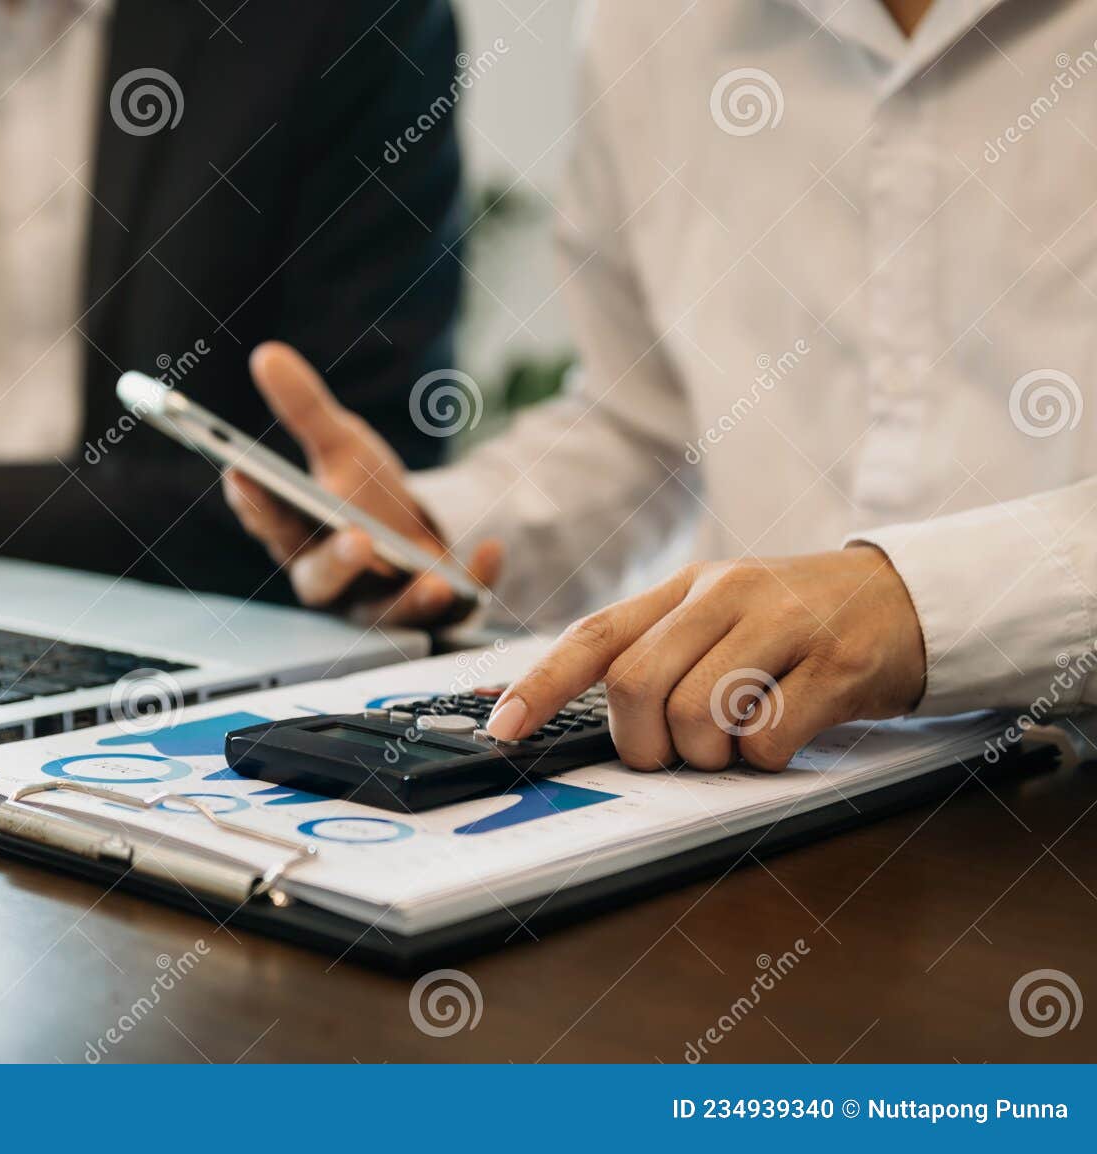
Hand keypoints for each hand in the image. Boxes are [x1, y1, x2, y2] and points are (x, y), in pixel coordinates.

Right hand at [222, 342, 500, 624]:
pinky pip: (455, 612)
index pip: (270, 524)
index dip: (255, 504)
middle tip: (354, 539)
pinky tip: (490, 550)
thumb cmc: (365, 496)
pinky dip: (475, 584)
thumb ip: (305, 409)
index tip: (241, 475)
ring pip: (390, 615)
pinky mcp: (433, 613)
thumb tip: (267, 353)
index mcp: (300, 539)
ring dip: (411, 600)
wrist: (417, 537)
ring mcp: (384, 603)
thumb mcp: (341, 447)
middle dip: (339, 564)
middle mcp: (335, 582)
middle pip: (323, 582)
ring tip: (434, 580)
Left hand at [484, 547, 927, 769]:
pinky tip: (787, 732)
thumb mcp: (720, 615)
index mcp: (685, 588)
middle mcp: (726, 595)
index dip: (540, 686)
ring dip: (709, 753)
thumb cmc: (799, 620)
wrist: (910, 597)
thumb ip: (656, 649)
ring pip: (697, 714)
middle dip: (643, 741)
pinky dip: (766, 757)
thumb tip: (574, 706)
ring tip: (739, 739)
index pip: (594, 635)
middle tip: (675, 751)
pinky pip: (767, 737)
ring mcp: (783, 625)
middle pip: (637, 684)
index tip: (502, 730)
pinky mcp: (837, 664)